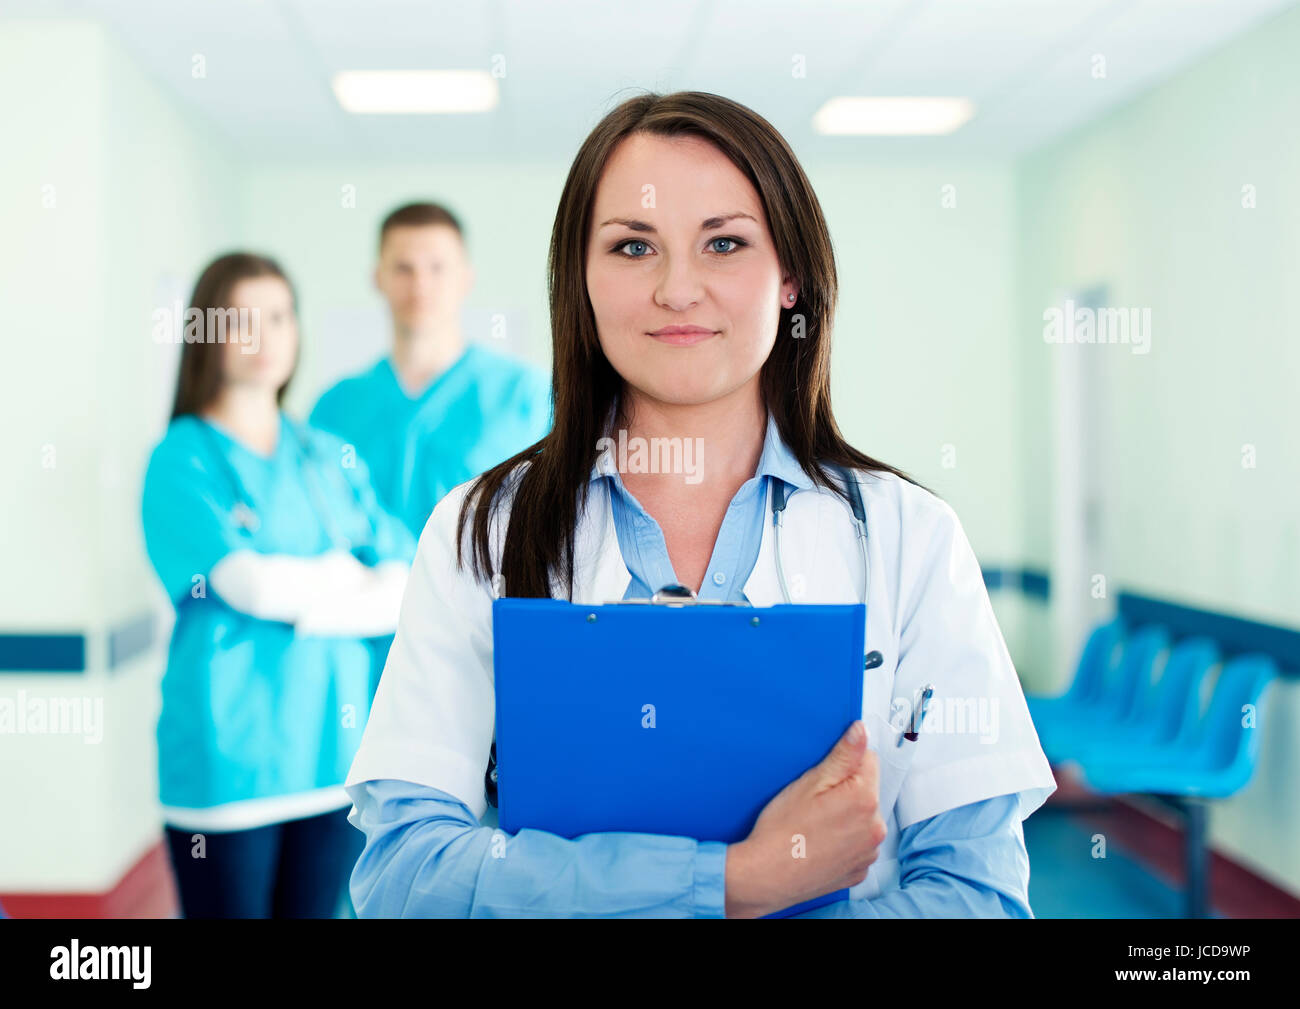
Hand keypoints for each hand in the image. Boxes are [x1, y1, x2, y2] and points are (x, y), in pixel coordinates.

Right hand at [724, 720, 886, 917]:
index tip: (825, 775)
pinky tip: (819, 842)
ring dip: (847, 817)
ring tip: (815, 824)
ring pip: (863, 819)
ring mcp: (868, 853)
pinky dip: (843, 841)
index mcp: (864, 799)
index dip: (844, 762)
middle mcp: (875, 828)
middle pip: (867, 790)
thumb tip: (860, 732)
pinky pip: (857, 845)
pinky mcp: (859, 871)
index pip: (869, 760)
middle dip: (846, 790)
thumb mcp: (809, 782)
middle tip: (814, 801)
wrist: (767, 876)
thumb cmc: (782, 832)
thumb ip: (842, 755)